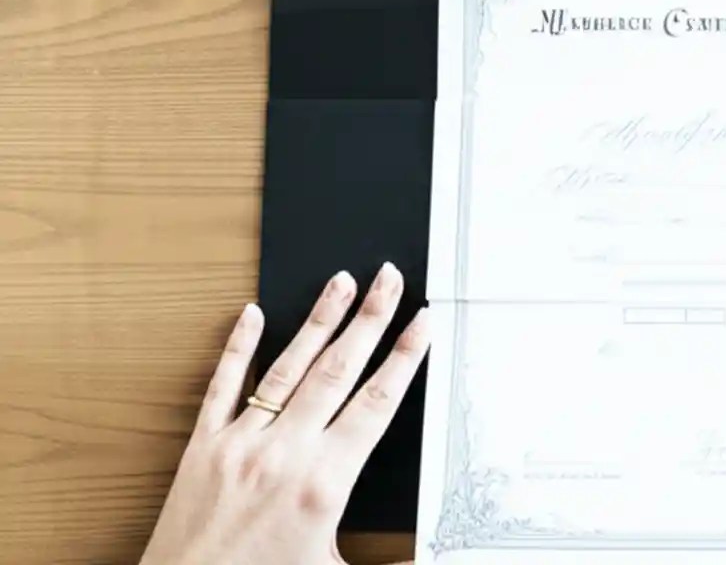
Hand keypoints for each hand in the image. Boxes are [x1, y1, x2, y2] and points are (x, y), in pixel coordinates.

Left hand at [140, 263, 428, 564]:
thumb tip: (435, 560)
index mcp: (325, 483)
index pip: (376, 403)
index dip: (404, 357)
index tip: (421, 321)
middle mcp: (286, 453)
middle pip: (338, 370)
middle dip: (370, 318)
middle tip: (388, 278)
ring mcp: (242, 443)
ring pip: (288, 367)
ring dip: (319, 320)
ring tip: (341, 281)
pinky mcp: (203, 446)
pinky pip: (223, 386)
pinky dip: (239, 347)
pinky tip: (253, 314)